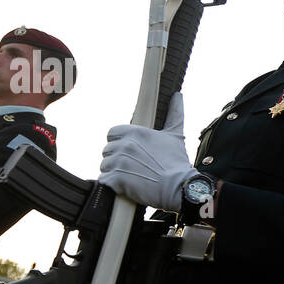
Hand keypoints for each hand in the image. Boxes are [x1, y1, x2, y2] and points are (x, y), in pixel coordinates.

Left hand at [98, 92, 196, 210]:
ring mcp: (119, 163)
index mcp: (136, 133)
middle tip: (134, 167)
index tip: (130, 152)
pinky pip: (105, 181)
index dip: (119, 143)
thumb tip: (177, 95)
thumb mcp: (176, 135)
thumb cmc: (177, 163)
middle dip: (117, 159)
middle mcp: (125, 145)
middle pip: (107, 151)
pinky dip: (112, 185)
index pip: (112, 133)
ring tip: (131, 177)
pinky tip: (126, 186)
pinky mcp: (116, 180)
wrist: (179, 187)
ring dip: (114, 173)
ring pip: (104, 166)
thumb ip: (174, 113)